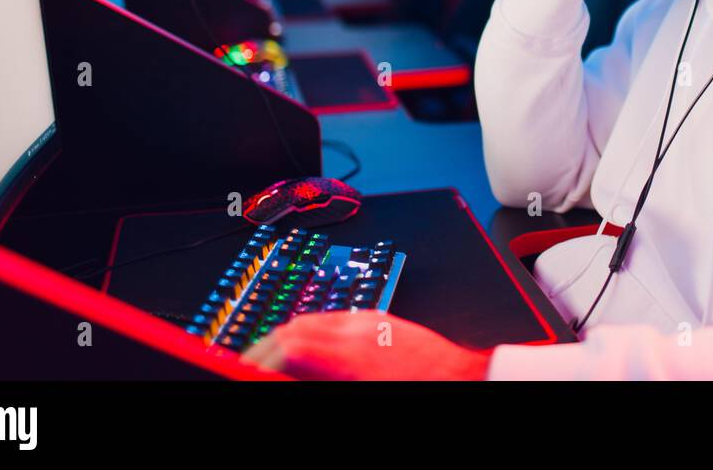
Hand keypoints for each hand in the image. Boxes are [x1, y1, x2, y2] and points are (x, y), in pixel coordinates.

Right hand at [240, 311, 492, 379]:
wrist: (468, 382)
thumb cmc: (419, 389)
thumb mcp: (357, 393)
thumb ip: (315, 382)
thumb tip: (285, 376)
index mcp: (349, 354)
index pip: (286, 345)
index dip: (258, 358)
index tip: (243, 369)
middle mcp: (359, 329)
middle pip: (296, 327)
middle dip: (269, 348)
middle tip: (253, 367)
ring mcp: (372, 321)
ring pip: (316, 320)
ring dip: (291, 340)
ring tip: (278, 364)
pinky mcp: (385, 321)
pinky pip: (339, 319)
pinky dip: (317, 334)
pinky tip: (315, 355)